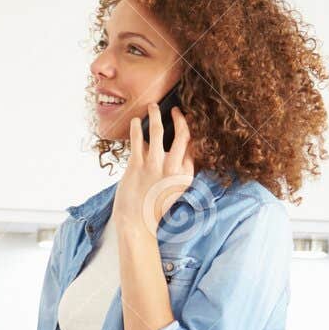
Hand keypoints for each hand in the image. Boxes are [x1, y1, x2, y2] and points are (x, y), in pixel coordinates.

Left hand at [114, 97, 194, 233]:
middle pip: (182, 134)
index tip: (185, 121)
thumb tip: (173, 148)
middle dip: (179, 118)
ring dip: (156, 114)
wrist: (137, 223)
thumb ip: (178, 171)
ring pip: (159, 130)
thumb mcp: (175, 190)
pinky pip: (138, 138)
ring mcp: (155, 165)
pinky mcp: (137, 165)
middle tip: (174, 110)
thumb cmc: (154, 208)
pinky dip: (137, 126)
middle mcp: (173, 169)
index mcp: (185, 175)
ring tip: (153, 106)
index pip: (192, 147)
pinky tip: (136, 121)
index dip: (189, 130)